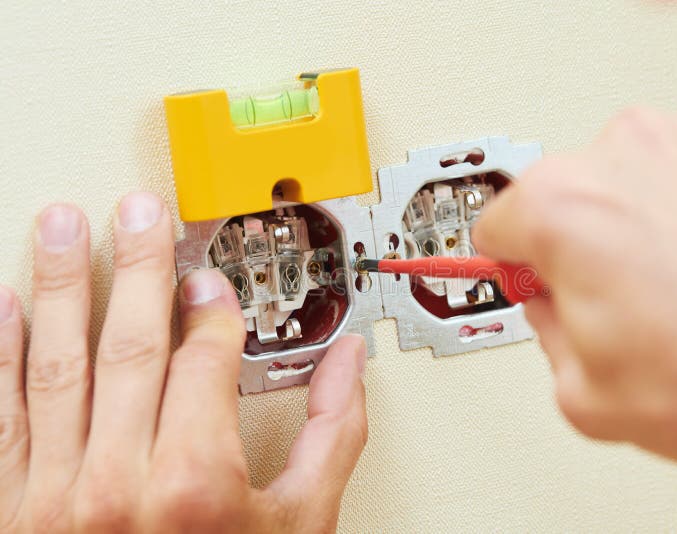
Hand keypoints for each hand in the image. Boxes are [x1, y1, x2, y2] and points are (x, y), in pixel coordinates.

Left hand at [0, 193, 367, 532]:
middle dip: (137, 265)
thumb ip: (332, 438)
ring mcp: (54, 497)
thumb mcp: (300, 528)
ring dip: (63, 285)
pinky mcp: (10, 511)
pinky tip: (7, 306)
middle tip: (138, 211)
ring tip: (65, 227)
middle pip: (129, 343)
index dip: (210, 310)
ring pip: (56, 364)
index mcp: (195, 484)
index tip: (208, 282)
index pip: (203, 361)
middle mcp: (117, 485)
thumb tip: (349, 369)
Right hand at [473, 105, 676, 464]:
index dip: (510, 265)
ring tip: (671, 287)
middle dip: (574, 246)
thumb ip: (546, 339)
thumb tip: (554, 311)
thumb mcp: (585, 394)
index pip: (495, 224)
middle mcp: (621, 152)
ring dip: (633, 223)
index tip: (524, 276)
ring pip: (626, 181)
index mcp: (562, 204)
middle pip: (562, 198)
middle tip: (608, 300)